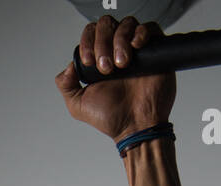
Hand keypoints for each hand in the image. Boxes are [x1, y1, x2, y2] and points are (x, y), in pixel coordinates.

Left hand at [55, 16, 175, 143]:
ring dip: (119, 40)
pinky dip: (140, 33)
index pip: (91, 33)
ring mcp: (136, 50)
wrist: (136, 126)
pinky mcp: (154, 51)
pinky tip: (136, 47)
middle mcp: (116, 51)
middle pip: (106, 25)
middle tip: (106, 68)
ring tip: (122, 64)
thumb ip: (66, 86)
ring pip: (125, 24)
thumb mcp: (79, 106)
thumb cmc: (112, 118)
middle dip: (102, 42)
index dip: (87, 42)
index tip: (88, 61)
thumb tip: (68, 67)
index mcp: (99, 59)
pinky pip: (148, 27)